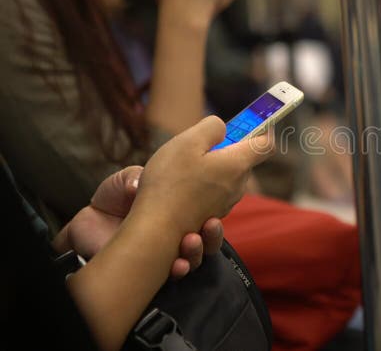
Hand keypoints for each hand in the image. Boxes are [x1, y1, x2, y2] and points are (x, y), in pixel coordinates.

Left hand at [58, 167, 224, 278]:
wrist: (89, 221)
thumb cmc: (114, 197)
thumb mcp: (129, 179)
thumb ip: (137, 177)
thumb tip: (141, 182)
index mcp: (181, 210)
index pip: (208, 212)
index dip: (218, 208)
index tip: (220, 200)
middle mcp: (179, 233)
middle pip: (209, 239)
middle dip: (214, 234)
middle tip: (211, 224)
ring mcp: (168, 253)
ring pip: (195, 258)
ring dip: (198, 251)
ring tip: (191, 240)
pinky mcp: (154, 270)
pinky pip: (173, 274)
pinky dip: (179, 268)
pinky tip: (177, 264)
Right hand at [131, 116, 273, 235]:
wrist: (155, 229)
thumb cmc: (170, 183)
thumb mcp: (187, 141)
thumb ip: (211, 127)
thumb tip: (223, 129)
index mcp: (238, 164)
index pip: (266, 144)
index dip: (261, 130)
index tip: (248, 124)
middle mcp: (238, 186)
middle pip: (243, 160)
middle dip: (226, 150)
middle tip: (197, 147)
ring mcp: (226, 204)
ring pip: (227, 177)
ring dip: (211, 169)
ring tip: (183, 170)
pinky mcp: (212, 216)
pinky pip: (214, 193)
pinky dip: (202, 186)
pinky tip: (180, 188)